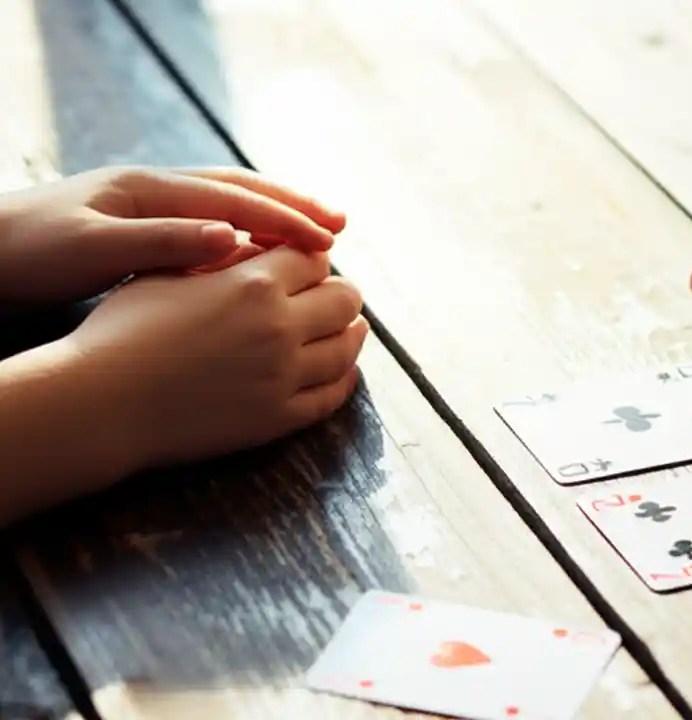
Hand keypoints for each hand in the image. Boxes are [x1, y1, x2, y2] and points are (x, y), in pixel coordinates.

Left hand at [0, 166, 344, 304]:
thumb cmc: (31, 254)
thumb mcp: (94, 250)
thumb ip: (164, 242)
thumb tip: (232, 239)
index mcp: (149, 188)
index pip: (234, 199)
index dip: (285, 219)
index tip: (328, 240)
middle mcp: (154, 188)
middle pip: (240, 189)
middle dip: (294, 205)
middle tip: (341, 224)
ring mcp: (148, 205)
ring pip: (227, 204)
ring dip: (274, 218)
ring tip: (316, 235)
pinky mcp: (140, 227)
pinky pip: (209, 225)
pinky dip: (244, 236)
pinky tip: (260, 257)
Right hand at [62, 246, 366, 471]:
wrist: (101, 401)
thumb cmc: (123, 330)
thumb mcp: (169, 273)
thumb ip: (223, 256)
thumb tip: (262, 246)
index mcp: (255, 283)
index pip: (314, 259)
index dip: (311, 260)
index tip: (305, 266)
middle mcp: (280, 327)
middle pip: (344, 300)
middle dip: (340, 293)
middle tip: (333, 296)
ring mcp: (284, 376)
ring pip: (347, 348)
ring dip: (351, 333)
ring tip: (351, 328)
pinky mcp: (278, 417)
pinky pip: (331, 396)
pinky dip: (343, 379)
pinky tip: (342, 370)